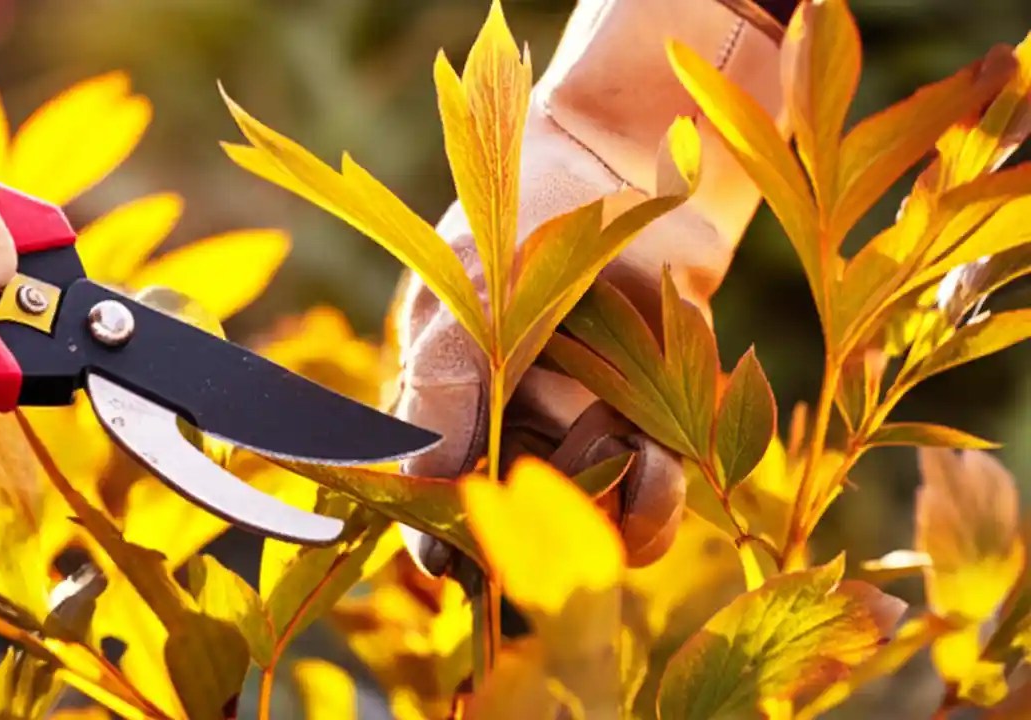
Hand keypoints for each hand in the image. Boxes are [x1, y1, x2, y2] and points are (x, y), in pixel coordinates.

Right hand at [392, 0, 792, 575]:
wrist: (624, 169)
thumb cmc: (524, 221)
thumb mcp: (469, 304)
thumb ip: (441, 397)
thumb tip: (416, 499)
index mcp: (448, 414)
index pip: (436, 516)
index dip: (452, 547)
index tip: (475, 557)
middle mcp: (509, 439)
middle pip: (518, 544)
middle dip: (543, 527)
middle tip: (565, 465)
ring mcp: (581, 441)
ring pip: (588, 537)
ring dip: (608, 507)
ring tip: (620, 438)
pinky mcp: (649, 433)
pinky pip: (649, 506)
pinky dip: (654, 493)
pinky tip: (654, 449)